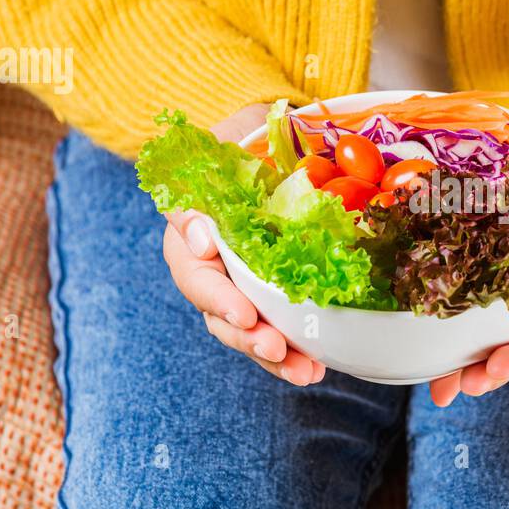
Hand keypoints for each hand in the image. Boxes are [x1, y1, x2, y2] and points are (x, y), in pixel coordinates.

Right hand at [162, 103, 325, 386]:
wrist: (278, 141)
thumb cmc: (251, 138)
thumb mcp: (231, 139)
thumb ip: (209, 178)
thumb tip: (202, 239)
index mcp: (191, 227)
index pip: (193, 268)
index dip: (217, 295)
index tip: (243, 313)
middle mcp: (209, 263)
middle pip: (217, 311)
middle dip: (246, 335)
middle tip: (274, 347)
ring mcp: (238, 283)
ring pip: (244, 331)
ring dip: (272, 355)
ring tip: (304, 371)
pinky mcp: (269, 297)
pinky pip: (276, 331)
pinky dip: (294, 353)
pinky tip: (316, 367)